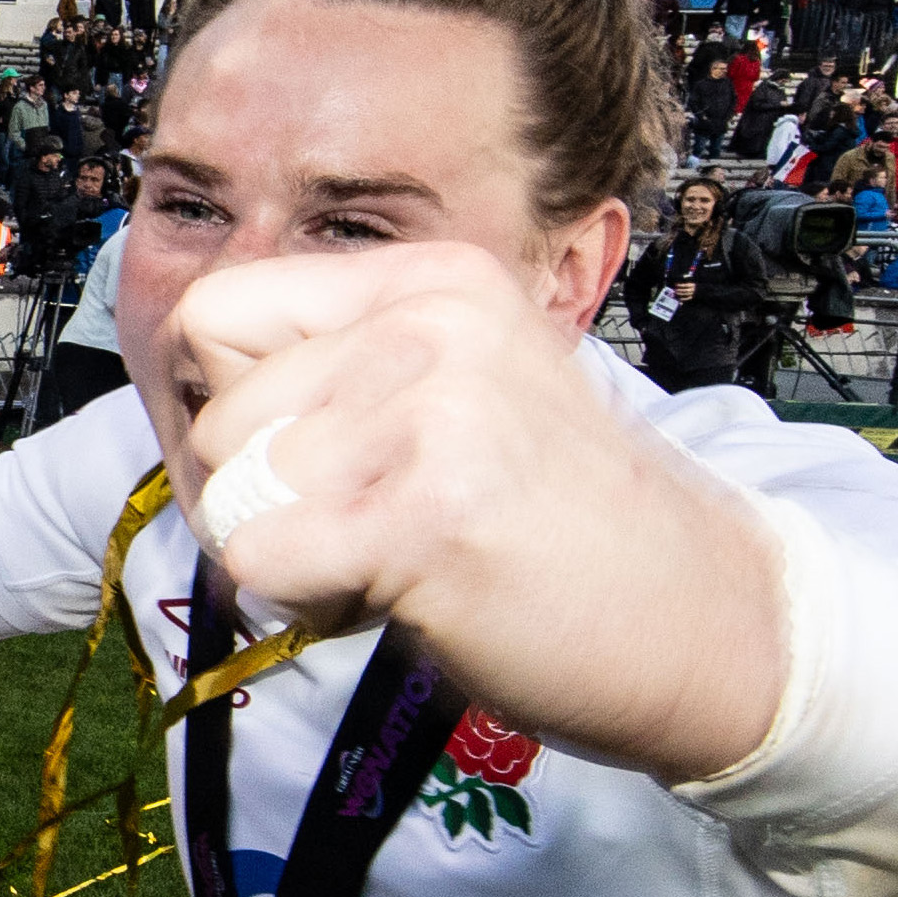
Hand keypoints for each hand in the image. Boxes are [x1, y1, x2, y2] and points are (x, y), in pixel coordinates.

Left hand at [165, 246, 789, 786]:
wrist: (702, 616)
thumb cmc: (563, 525)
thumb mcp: (462, 390)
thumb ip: (346, 368)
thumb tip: (196, 392)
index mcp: (434, 280)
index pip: (218, 312)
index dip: (229, 408)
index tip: (298, 463)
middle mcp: (431, 323)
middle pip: (218, 420)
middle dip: (266, 499)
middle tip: (377, 527)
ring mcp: (435, 407)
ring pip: (235, 495)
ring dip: (294, 556)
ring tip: (403, 557)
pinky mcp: (429, 509)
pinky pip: (261, 559)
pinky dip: (306, 603)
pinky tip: (402, 595)